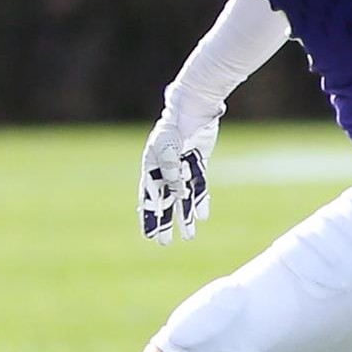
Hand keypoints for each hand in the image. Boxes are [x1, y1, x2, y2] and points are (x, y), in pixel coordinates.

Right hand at [138, 102, 219, 243]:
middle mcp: (165, 169)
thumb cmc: (174, 127)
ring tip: (189, 237)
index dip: (148, 216)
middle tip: (164, 243)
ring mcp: (182, 167)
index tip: (149, 235)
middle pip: (165, 202)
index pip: (148, 197)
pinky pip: (199, 186)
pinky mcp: (198, 163)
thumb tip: (178, 195)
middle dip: (165, 223)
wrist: (193, 108)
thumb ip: (171, 172)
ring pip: (183, 198)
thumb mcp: (168, 149)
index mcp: (151, 166)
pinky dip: (201, 200)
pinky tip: (202, 216)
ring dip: (185, 217)